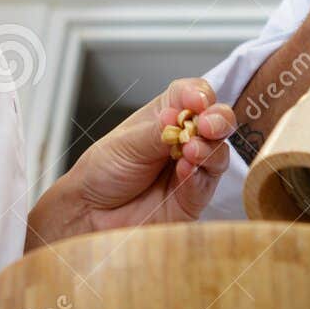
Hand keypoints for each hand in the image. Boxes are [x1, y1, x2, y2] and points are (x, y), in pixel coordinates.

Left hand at [25, 78, 236, 248]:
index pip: (192, 94)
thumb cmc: (102, 173)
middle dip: (218, 119)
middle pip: (216, 121)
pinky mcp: (192, 198)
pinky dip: (199, 175)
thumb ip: (156, 131)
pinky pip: (206, 184)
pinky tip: (185, 170)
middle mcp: (183, 140)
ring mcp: (191, 168)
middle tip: (206, 125)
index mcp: (164, 117)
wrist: (90, 214)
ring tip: (190, 150)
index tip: (198, 101)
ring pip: (219, 152)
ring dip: (209, 148)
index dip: (199, 94)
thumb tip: (178, 117)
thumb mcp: (125, 144)